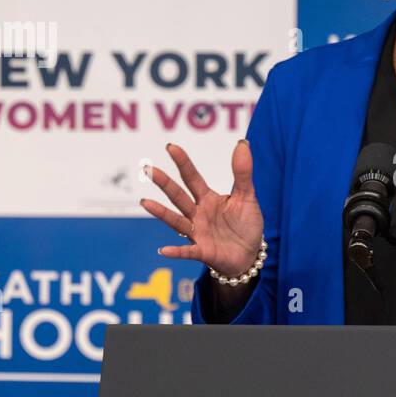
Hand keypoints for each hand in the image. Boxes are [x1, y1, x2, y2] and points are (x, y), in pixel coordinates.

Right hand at [141, 140, 263, 280]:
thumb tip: (242, 142)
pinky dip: (176, 251)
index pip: (192, 178)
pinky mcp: (203, 252)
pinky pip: (188, 251)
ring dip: (161, 213)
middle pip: (179, 196)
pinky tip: (164, 250)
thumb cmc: (245, 224)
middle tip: (148, 169)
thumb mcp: (247, 196)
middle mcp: (198, 214)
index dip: (183, 162)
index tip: (171, 147)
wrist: (250, 254)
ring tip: (145, 202)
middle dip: (164, 183)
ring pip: (176, 221)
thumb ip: (242, 172)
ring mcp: (198, 233)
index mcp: (208, 199)